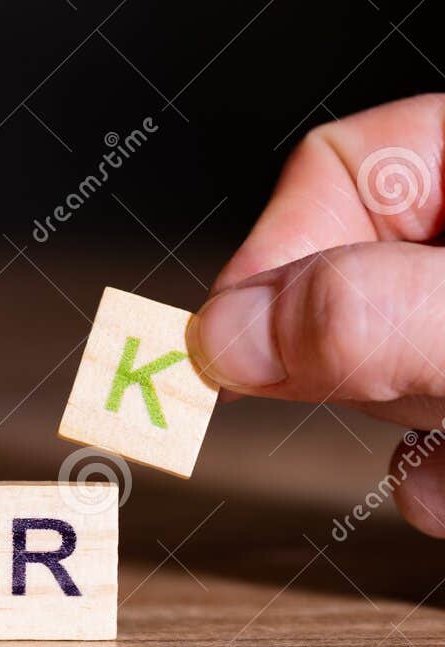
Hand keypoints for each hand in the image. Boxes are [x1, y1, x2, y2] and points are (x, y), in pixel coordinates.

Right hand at [187, 93, 444, 536]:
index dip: (274, 260)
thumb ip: (370, 320)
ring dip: (412, 436)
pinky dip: (442, 473)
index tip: (238, 353)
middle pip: (356, 283)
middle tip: (398, 397)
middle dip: (358, 368)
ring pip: (397, 373)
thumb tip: (222, 340)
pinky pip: (437, 435)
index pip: (337, 173)